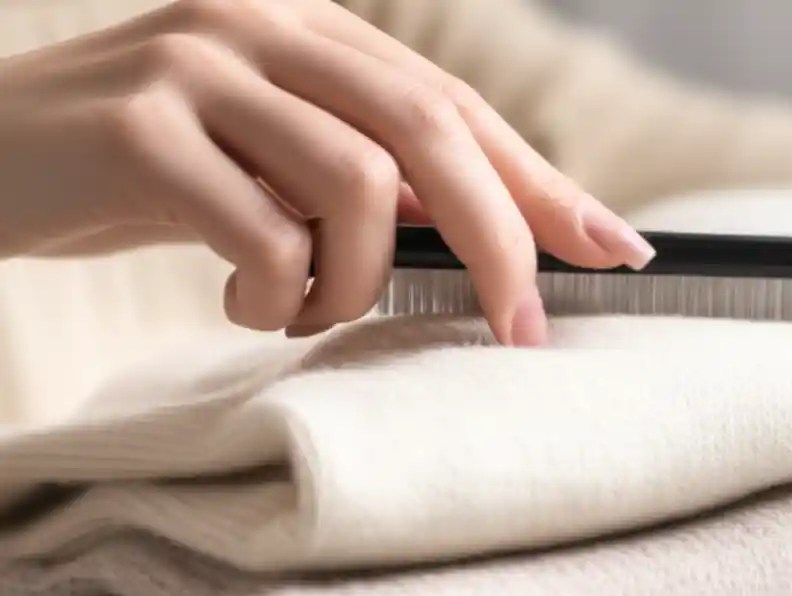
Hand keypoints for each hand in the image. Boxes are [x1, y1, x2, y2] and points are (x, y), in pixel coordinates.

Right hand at [0, 0, 654, 343]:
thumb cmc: (144, 173)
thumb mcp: (269, 163)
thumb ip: (369, 179)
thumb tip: (499, 235)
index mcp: (309, 31)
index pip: (454, 106)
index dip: (540, 182)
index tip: (614, 248)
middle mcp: (261, 26)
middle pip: (430, 130)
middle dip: (499, 240)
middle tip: (521, 328)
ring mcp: (196, 68)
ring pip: (356, 182)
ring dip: (357, 282)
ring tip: (308, 313)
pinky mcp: (136, 129)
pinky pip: (262, 232)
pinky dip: (276, 293)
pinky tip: (248, 304)